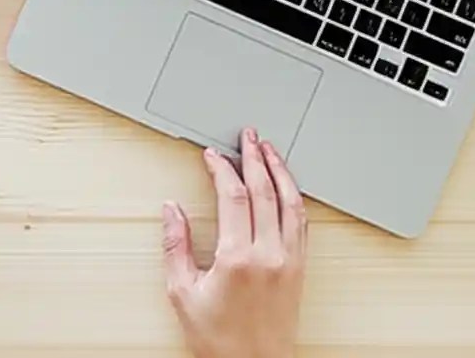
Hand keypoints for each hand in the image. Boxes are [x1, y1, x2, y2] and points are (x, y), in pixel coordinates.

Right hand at [162, 128, 307, 357]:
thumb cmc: (219, 341)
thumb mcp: (183, 294)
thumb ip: (176, 247)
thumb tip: (172, 211)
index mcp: (238, 257)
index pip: (234, 196)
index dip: (222, 169)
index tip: (212, 156)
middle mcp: (270, 255)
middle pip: (265, 191)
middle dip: (255, 158)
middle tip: (248, 136)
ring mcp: (290, 261)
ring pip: (291, 202)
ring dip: (280, 172)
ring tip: (270, 151)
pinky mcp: (300, 269)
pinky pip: (302, 222)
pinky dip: (294, 198)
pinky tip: (287, 188)